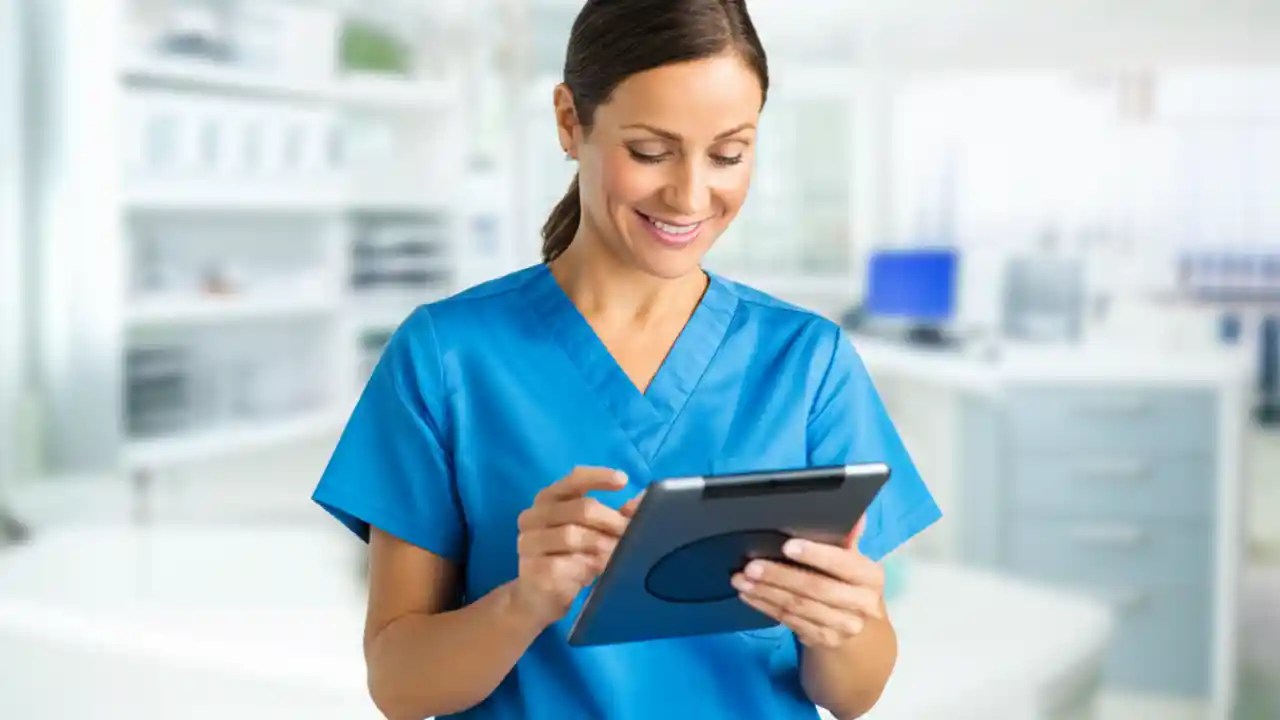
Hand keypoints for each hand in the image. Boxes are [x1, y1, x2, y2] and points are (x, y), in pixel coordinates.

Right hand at [510, 467, 632, 626]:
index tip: (623, 481)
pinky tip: (594, 573)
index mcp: (547, 499)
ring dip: (602, 546)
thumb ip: (614, 516)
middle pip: (581, 508)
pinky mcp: (532, 570)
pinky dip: (585, 567)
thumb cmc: (570, 559)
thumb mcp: (593, 535)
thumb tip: (643, 502)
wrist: (538, 598)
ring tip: (617, 556)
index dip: (599, 477)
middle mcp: (533, 516)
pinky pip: (564, 564)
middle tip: (631, 534)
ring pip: (572, 536)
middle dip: (612, 521)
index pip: (573, 480)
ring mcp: (528, 543)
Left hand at [730, 516, 884, 649]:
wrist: (861, 632)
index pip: (843, 564)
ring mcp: (842, 627)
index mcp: (871, 577)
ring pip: (798, 607)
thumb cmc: (850, 585)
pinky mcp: (822, 640)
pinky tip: (749, 595)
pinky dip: (766, 607)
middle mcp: (861, 604)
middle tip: (751, 566)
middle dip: (780, 576)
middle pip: (816, 588)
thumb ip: (848, 540)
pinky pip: (789, 621)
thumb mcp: (855, 563)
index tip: (787, 546)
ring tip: (741, 579)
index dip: (816, 555)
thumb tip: (854, 514)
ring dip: (766, 592)